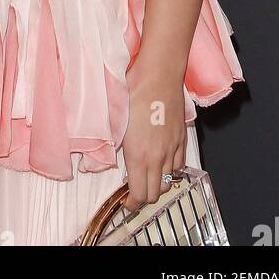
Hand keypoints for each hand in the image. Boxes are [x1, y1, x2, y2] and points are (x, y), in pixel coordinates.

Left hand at [121, 55, 187, 211]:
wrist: (159, 73)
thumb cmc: (133, 90)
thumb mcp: (114, 118)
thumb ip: (111, 143)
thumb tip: (96, 157)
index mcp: (138, 155)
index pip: (139, 194)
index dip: (131, 204)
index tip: (126, 203)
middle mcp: (158, 157)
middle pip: (155, 193)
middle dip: (143, 197)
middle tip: (133, 192)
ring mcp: (172, 148)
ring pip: (169, 180)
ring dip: (157, 184)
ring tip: (146, 177)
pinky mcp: (182, 138)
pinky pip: (179, 165)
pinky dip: (171, 170)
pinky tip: (162, 163)